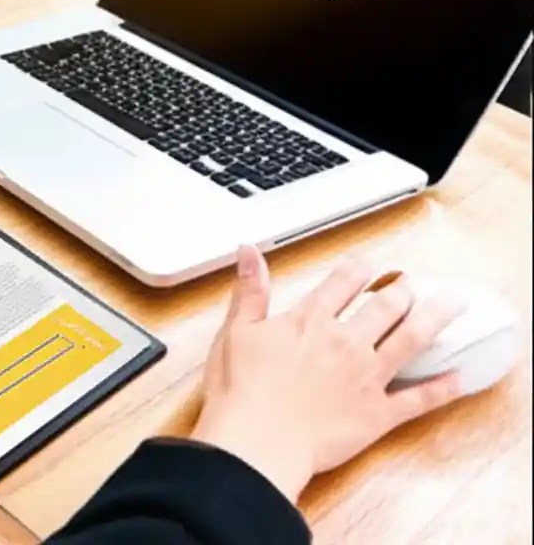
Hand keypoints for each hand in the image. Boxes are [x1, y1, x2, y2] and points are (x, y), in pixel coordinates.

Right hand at [190, 246, 465, 503]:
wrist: (257, 442)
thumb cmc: (241, 391)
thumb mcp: (236, 331)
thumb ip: (250, 290)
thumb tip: (249, 252)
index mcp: (311, 321)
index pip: (344, 281)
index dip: (360, 268)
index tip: (369, 264)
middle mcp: (345, 342)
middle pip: (386, 304)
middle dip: (403, 290)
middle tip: (411, 284)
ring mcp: (367, 376)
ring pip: (413, 338)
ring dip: (436, 317)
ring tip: (453, 304)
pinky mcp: (378, 412)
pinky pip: (419, 398)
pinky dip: (443, 388)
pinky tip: (458, 377)